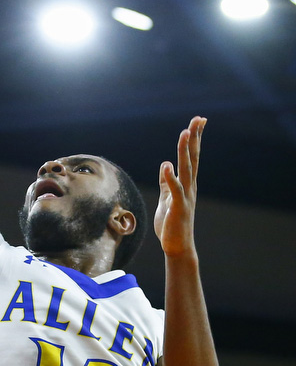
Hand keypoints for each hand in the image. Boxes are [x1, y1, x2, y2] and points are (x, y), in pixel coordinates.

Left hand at [154, 116, 205, 257]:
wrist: (177, 246)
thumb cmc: (172, 223)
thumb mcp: (168, 198)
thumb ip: (167, 183)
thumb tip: (165, 167)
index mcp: (186, 183)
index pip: (191, 156)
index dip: (195, 139)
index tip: (198, 121)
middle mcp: (189, 186)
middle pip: (192, 158)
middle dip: (195, 138)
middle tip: (198, 119)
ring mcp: (185, 196)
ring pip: (186, 169)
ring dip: (184, 151)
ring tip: (185, 133)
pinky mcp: (178, 206)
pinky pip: (174, 189)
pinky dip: (170, 177)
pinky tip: (166, 164)